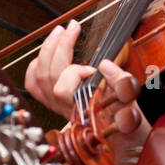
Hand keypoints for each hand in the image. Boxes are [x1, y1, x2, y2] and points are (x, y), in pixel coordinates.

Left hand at [23, 23, 143, 137]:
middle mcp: (66, 109)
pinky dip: (36, 65)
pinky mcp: (52, 103)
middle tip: (73, 28)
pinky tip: (47, 52)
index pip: (64, 89)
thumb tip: (105, 66)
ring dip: (47, 49)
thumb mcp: (131, 101)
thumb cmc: (124, 119)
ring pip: (39, 77)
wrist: (117, 136)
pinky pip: (33, 85)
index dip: (74, 73)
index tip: (91, 68)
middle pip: (48, 77)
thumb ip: (123, 84)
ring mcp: (57, 107)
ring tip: (59, 31)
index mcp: (83, 109)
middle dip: (59, 47)